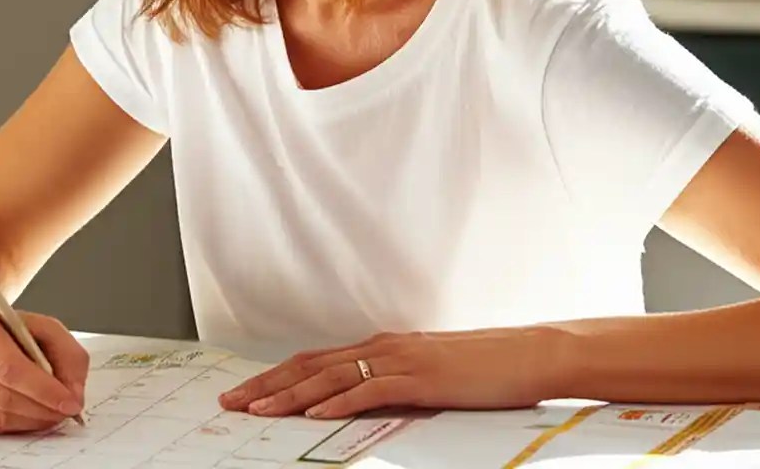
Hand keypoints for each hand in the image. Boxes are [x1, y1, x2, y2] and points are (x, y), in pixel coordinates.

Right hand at [0, 301, 89, 433]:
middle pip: (3, 396)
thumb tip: (73, 393)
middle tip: (66, 411)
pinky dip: (12, 426)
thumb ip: (67, 353)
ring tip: (50, 413)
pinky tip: (26, 415)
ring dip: (31, 421)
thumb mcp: (39, 325)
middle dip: (42, 409)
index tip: (71, 402)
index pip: (10, 367)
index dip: (44, 390)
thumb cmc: (1, 329)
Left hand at [217, 328, 562, 419]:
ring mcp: (401, 359)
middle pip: (310, 364)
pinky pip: (369, 389)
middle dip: (266, 385)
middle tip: (230, 403)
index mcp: (383, 346)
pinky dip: (337, 401)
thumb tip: (365, 398)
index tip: (246, 393)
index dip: (276, 376)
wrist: (530, 353)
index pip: (316, 360)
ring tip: (256, 410)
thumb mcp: (430, 373)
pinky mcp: (420, 378)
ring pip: (330, 376)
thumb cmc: (485, 367)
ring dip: (289, 395)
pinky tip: (313, 414)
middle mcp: (383, 346)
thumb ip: (396, 382)